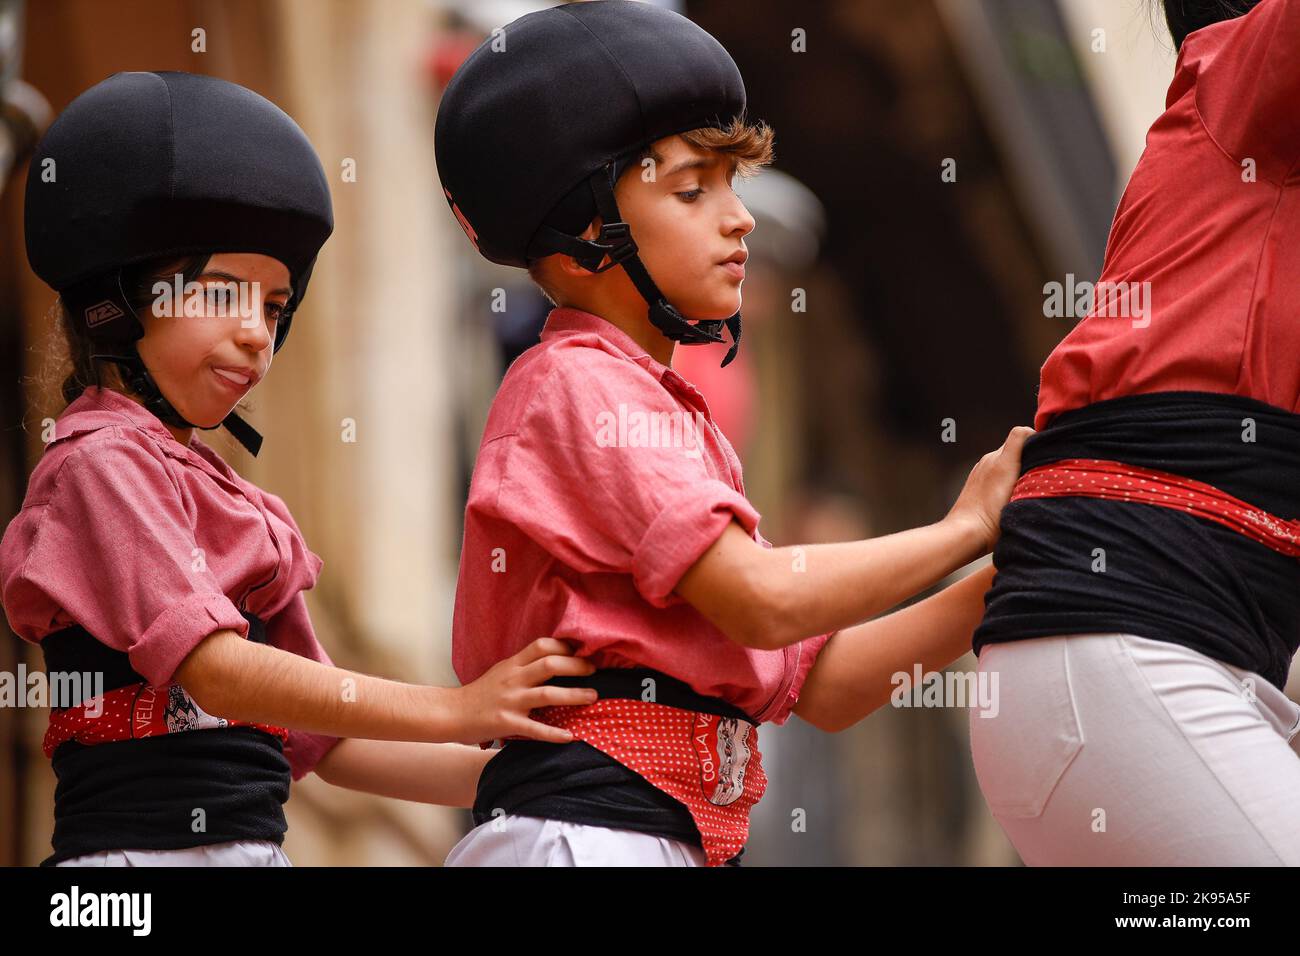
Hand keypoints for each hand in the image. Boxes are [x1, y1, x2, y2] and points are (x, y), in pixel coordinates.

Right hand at [451, 637, 597, 744]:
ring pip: (547, 694)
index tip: (581, 650)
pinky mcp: (506, 723)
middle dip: (576, 665)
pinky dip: (554, 733)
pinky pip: (535, 728)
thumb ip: (523, 667)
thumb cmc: (478, 694)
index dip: (564, 645)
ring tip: (592, 696)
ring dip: (574, 695)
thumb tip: (553, 663)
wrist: (449, 713)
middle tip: (593, 671)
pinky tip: (570, 737)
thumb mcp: (501, 672)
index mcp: (512, 665)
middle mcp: (512, 679)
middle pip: (549, 664)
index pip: (541, 645)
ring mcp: (510, 701)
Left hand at [945, 425, 1033, 553]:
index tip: (1047, 453)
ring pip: (1005, 458)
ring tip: (1024, 486)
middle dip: (1029, 455)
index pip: (1022, 433)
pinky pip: (994, 468)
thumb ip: (1033, 473)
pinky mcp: (975, 477)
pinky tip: (1008, 492)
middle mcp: (990, 459)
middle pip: (1016, 446)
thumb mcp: (1022, 497)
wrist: (965, 533)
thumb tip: (1045, 458)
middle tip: (1039, 474)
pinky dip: (1004, 474)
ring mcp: (981, 468)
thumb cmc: (994, 520)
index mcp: (1003, 461)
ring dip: (1017, 466)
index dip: (1037, 439)